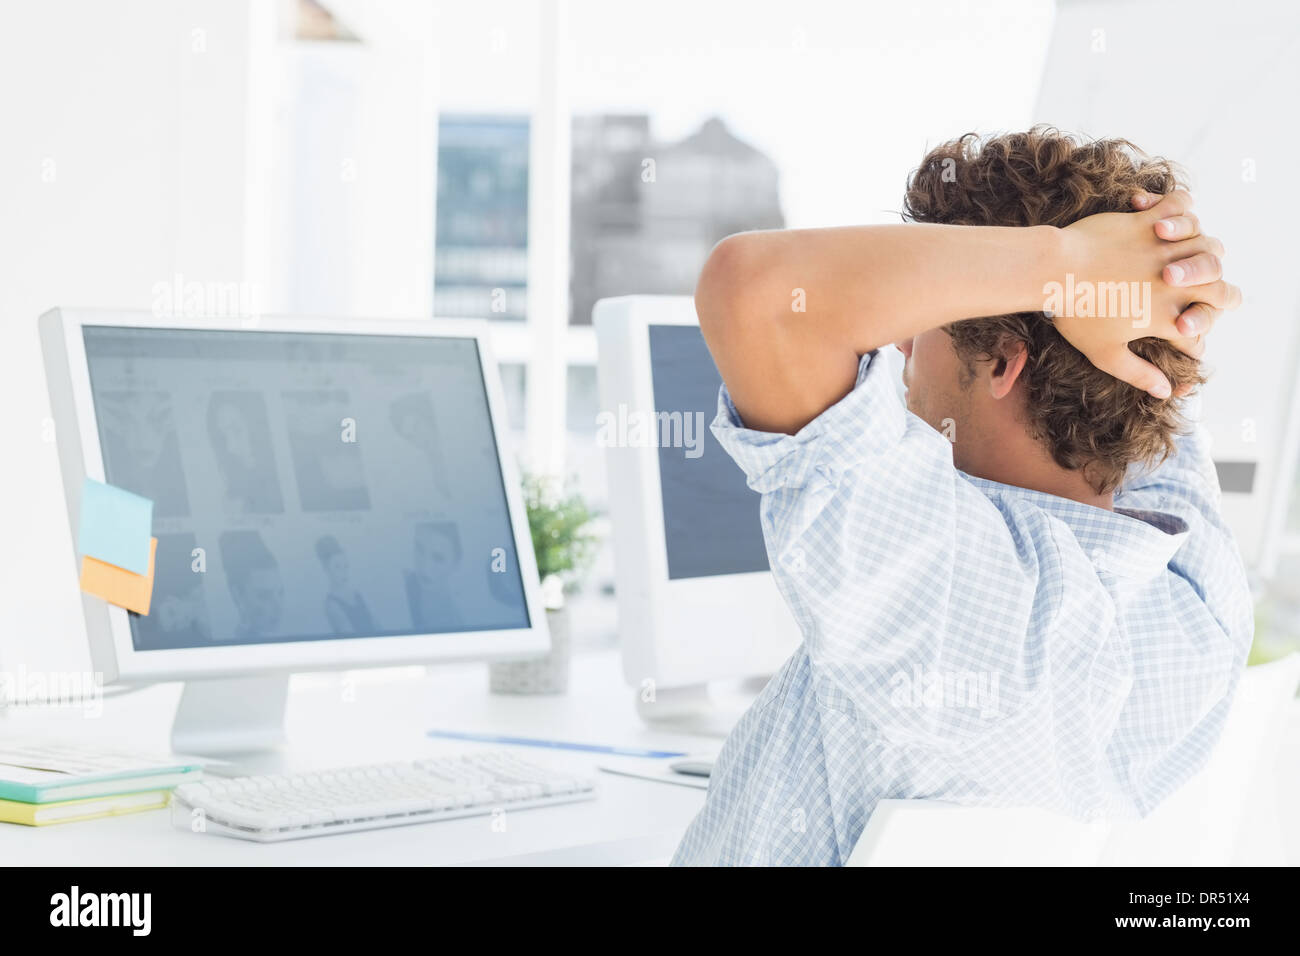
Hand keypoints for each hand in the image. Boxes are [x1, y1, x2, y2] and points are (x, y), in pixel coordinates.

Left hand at [1054, 190, 1240, 397]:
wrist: (1054, 271)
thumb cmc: (1076, 314)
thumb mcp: (1104, 352)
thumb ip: (1138, 373)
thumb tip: (1164, 392)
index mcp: (1167, 317)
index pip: (1201, 333)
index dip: (1196, 341)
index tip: (1183, 338)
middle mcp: (1176, 283)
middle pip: (1223, 290)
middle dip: (1219, 298)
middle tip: (1195, 298)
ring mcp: (1166, 249)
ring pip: (1210, 246)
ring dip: (1202, 254)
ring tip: (1177, 262)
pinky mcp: (1150, 221)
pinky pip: (1180, 205)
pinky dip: (1179, 210)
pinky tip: (1161, 223)